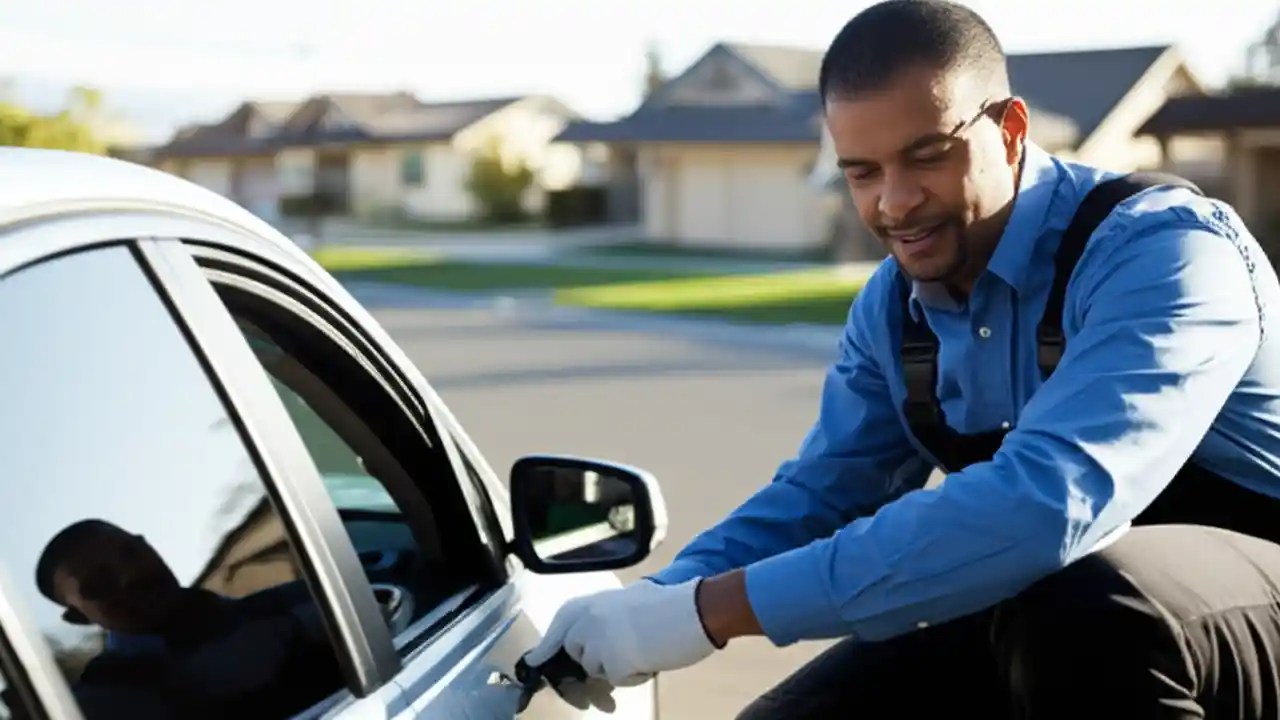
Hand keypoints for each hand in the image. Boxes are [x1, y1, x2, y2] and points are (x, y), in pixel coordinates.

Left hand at [524, 579, 716, 686]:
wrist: (694, 610)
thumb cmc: (670, 604)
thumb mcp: (629, 602)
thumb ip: (605, 618)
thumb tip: (588, 641)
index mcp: (592, 602)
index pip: (560, 626)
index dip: (548, 646)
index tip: (534, 662)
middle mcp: (587, 620)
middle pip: (576, 653)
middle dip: (594, 660)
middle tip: (622, 658)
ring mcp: (597, 642)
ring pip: (596, 669)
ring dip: (617, 668)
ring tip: (644, 650)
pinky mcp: (611, 663)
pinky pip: (617, 680)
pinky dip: (633, 676)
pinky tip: (650, 659)